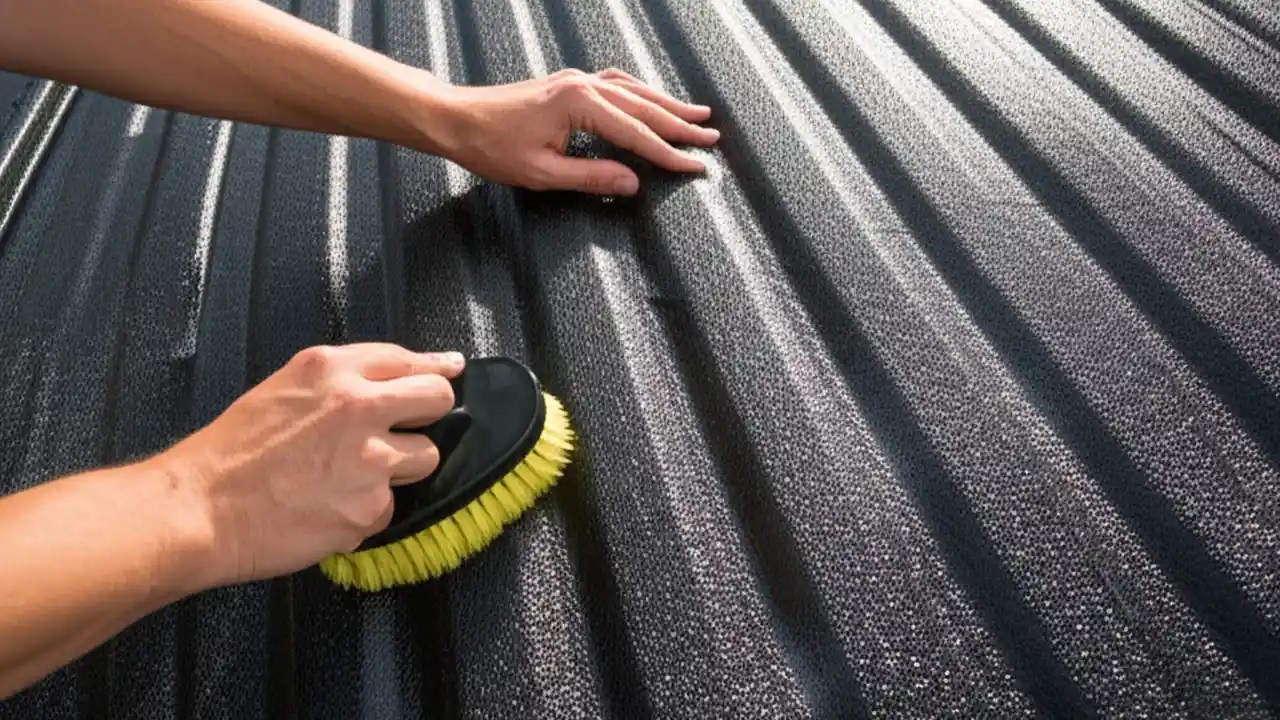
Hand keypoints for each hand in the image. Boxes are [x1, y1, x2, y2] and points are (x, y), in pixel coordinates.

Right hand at [157, 343, 463, 586]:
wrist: (199, 509)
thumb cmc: (231, 453)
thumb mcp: (283, 389)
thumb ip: (340, 380)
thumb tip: (394, 377)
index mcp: (331, 369)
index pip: (408, 359)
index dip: (435, 368)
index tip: (450, 370)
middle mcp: (358, 406)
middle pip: (437, 400)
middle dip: (430, 414)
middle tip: (408, 429)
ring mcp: (369, 458)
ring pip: (424, 458)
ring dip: (399, 470)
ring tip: (349, 478)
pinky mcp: (370, 507)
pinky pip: (391, 507)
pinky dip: (367, 512)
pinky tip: (329, 509)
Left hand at [432, 68, 719, 195]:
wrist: (456, 118)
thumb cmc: (491, 147)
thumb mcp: (543, 173)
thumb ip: (592, 177)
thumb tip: (632, 183)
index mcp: (580, 104)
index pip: (637, 133)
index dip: (669, 153)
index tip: (696, 165)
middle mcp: (584, 85)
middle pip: (644, 106)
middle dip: (680, 124)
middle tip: (712, 138)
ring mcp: (577, 80)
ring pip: (635, 90)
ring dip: (667, 104)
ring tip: (697, 115)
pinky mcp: (569, 84)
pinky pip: (617, 84)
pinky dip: (642, 94)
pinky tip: (652, 101)